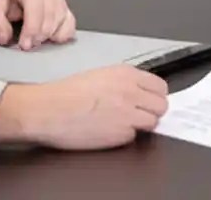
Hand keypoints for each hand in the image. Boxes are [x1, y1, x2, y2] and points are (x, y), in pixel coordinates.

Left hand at [0, 0, 75, 50]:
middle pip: (50, 16)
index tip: (24, 45)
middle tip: (28, 46)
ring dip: (50, 35)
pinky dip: (63, 33)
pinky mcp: (66, 9)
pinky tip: (52, 39)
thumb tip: (4, 38)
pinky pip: (71, 23)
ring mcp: (58, 0)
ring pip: (61, 19)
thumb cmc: (8, 2)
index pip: (35, 7)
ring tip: (37, 41)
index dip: (31, 29)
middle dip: (39, 35)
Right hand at [0, 65, 169, 149]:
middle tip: (139, 115)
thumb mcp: (100, 75)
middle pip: (161, 105)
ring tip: (123, 123)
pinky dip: (123, 136)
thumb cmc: (66, 93)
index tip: (149, 101)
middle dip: (152, 111)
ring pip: (153, 122)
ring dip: (141, 125)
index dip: (155, 96)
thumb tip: (139, 92)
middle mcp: (131, 92)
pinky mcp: (120, 133)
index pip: (160, 86)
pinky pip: (133, 136)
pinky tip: (108, 131)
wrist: (49, 110)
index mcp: (126, 74)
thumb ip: (124, 82)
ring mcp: (128, 113)